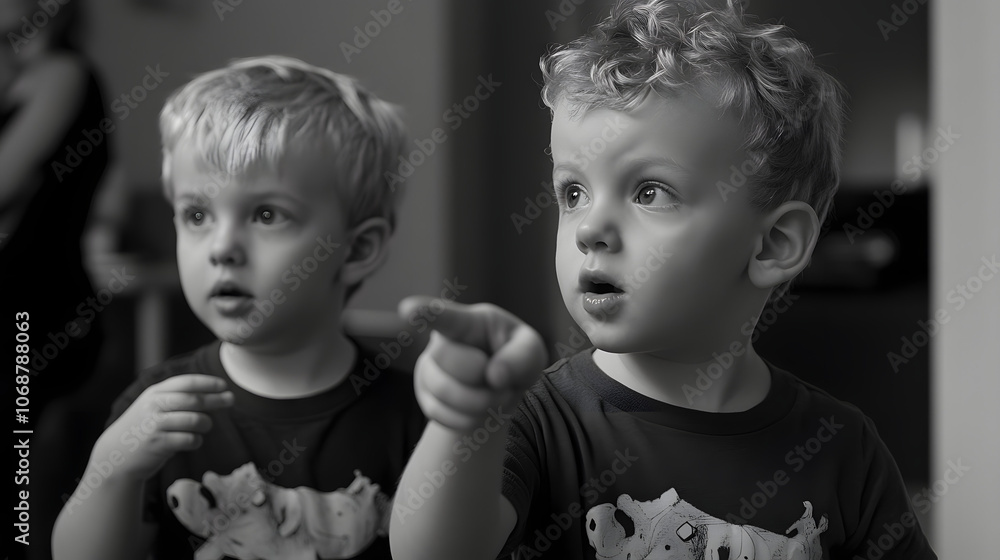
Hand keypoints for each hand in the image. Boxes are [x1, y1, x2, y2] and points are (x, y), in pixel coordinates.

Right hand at [92, 375, 233, 481]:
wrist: (115, 455)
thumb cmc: (143, 428)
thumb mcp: (153, 406)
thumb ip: (177, 397)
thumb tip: (216, 393)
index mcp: (155, 393)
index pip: (186, 383)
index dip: (208, 383)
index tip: (224, 385)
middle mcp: (154, 406)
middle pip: (195, 400)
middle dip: (216, 399)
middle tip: (230, 400)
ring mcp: (155, 425)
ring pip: (195, 420)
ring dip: (206, 423)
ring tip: (205, 426)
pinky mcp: (159, 444)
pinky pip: (190, 439)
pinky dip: (196, 440)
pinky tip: (194, 441)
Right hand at [399, 297, 547, 432]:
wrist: (500, 386)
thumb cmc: (515, 357)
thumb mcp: (531, 349)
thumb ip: (521, 356)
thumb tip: (494, 376)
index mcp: (467, 322)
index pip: (444, 315)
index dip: (425, 312)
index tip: (407, 310)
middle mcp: (440, 342)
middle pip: (446, 358)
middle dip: (479, 375)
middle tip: (501, 382)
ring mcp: (428, 370)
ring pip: (442, 392)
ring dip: (480, 402)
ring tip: (495, 395)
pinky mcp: (426, 398)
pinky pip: (441, 416)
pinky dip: (470, 420)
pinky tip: (480, 409)